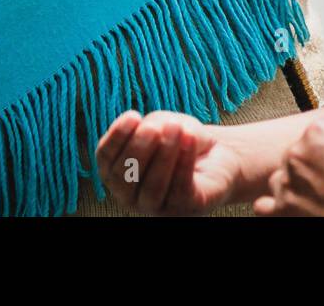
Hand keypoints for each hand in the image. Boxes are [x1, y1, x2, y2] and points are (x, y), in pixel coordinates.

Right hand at [95, 110, 243, 214]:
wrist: (218, 152)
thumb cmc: (180, 136)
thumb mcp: (162, 124)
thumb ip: (151, 127)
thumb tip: (151, 133)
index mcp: (117, 172)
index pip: (105, 159)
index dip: (116, 138)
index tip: (133, 115)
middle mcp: (131, 195)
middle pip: (125, 177)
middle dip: (139, 149)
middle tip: (155, 127)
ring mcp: (157, 207)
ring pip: (153, 187)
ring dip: (163, 156)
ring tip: (176, 128)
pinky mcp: (185, 208)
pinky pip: (180, 189)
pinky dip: (184, 163)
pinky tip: (189, 140)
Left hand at [256, 117, 323, 216]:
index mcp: (318, 130)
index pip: (319, 133)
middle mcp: (296, 153)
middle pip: (299, 154)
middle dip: (314, 165)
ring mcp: (286, 182)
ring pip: (284, 178)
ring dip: (298, 185)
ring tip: (319, 196)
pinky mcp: (280, 210)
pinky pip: (267, 205)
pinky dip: (279, 207)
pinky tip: (297, 207)